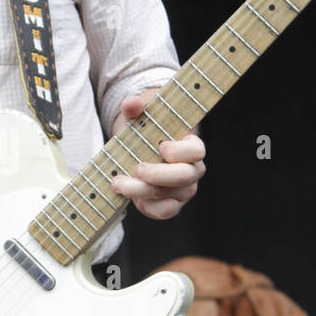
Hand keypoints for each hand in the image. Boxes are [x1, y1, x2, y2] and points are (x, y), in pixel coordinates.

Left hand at [111, 88, 205, 219]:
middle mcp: (192, 170)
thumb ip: (136, 106)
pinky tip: (131, 199)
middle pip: (184, 177)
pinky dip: (147, 207)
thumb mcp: (141, 115)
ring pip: (169, 196)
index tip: (161, 146)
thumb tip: (131, 104)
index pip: (196, 151)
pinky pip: (164, 211)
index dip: (180, 152)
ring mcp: (183, 190)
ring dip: (141, 191)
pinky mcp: (171, 204)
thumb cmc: (146, 130)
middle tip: (137, 169)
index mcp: (191, 146)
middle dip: (158, 175)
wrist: (139, 150)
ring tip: (118, 183)